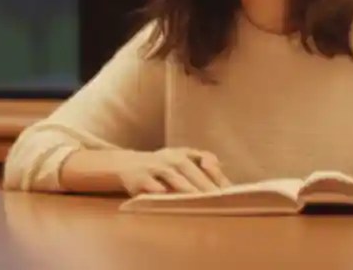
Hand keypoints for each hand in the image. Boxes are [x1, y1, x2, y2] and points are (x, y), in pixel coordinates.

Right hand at [117, 147, 231, 195]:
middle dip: (204, 184)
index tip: (228, 189)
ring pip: (172, 176)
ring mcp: (154, 166)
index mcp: (182, 153)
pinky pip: (150, 185)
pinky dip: (158, 190)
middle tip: (217, 198)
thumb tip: (223, 171)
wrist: (125, 164)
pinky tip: (167, 197)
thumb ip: (202, 161)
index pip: (203, 160)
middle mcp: (169, 157)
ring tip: (198, 200)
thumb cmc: (160, 165)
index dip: (216, 174)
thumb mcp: (180, 158)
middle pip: (189, 169)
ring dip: (186, 188)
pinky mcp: (139, 178)